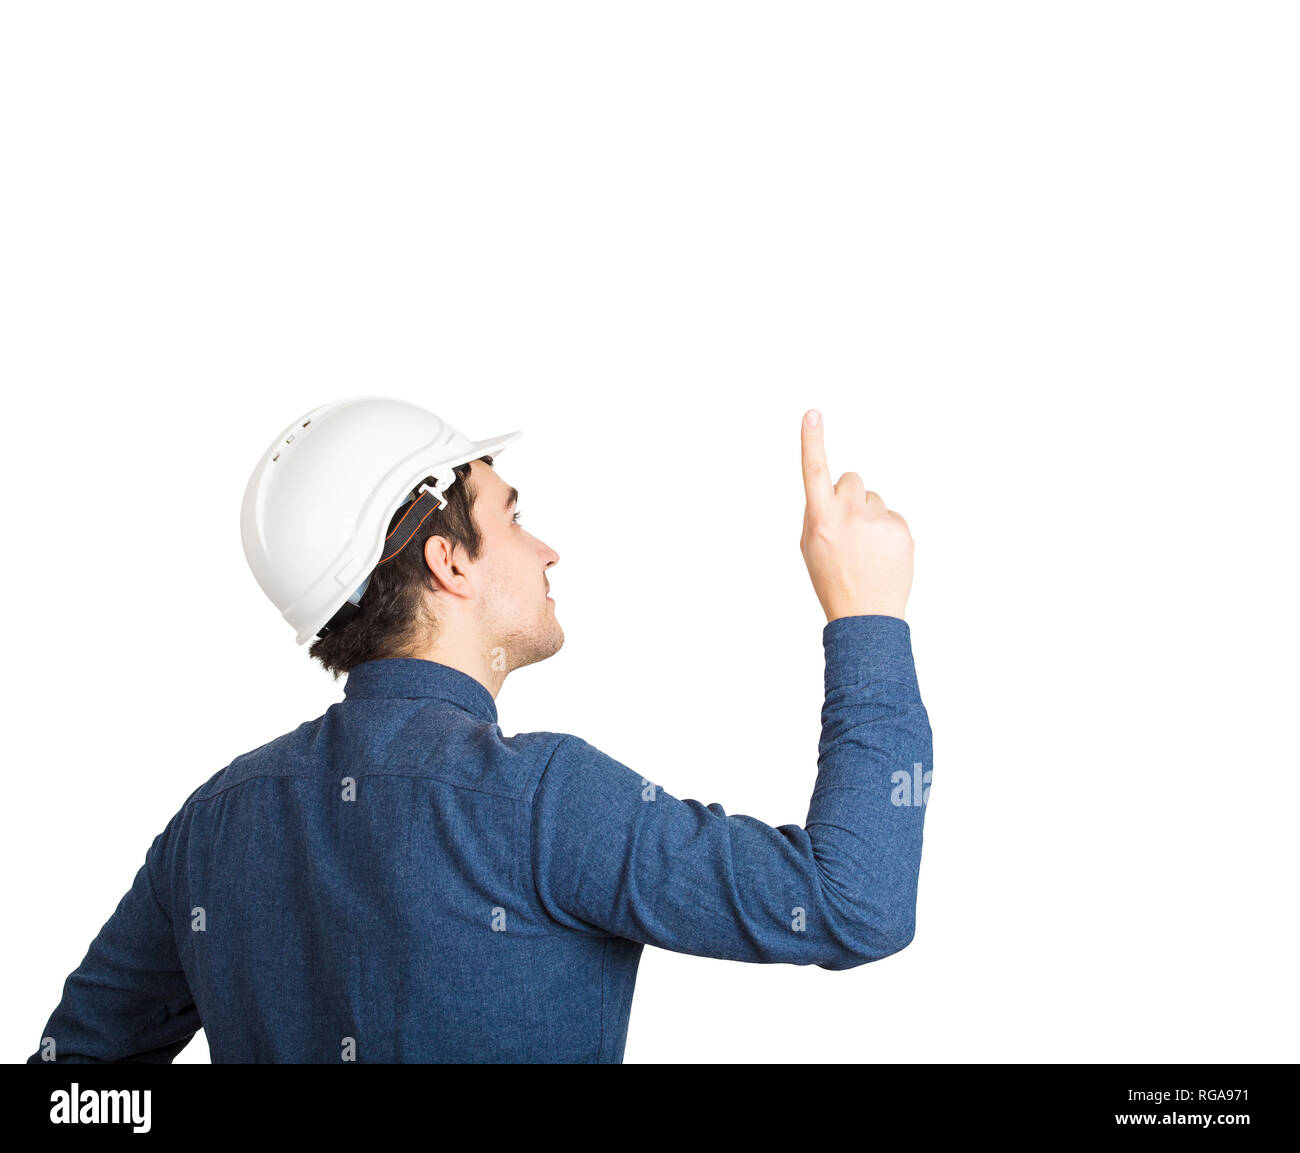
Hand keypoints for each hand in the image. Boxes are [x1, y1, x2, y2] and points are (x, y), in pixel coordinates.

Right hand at [799, 409, 913, 621]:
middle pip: (852, 479)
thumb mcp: (810, 546)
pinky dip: (887, 531)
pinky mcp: (901, 528)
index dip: (812, 440)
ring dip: (869, 514)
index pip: (815, 471)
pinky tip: (882, 554)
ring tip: (866, 548)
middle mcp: (849, 514)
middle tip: (848, 528)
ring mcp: (878, 520)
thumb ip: (818, 513)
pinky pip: (891, 515)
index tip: (812, 413)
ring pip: (874, 497)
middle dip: (849, 495)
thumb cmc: (832, 579)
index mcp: (821, 519)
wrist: (866, 616)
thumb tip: (833, 491)